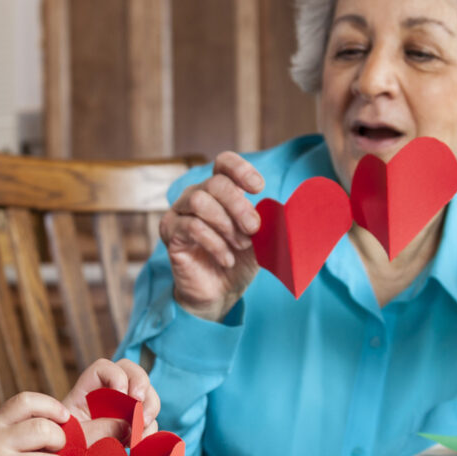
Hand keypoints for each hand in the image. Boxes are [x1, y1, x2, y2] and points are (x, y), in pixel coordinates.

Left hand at [63, 358, 160, 444]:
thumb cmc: (67, 449)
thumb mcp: (79, 438)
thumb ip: (100, 429)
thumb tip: (128, 425)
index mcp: (86, 391)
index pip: (103, 368)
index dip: (116, 375)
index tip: (121, 393)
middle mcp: (107, 395)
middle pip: (131, 372)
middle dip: (141, 384)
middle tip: (140, 402)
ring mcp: (122, 409)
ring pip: (146, 394)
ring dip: (150, 407)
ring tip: (142, 428)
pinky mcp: (133, 426)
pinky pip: (150, 420)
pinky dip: (151, 429)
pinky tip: (142, 441)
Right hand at [160, 151, 263, 321]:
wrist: (222, 292)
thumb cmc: (241, 260)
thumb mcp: (263, 238)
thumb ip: (271, 220)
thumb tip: (286, 210)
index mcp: (220, 190)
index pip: (224, 163)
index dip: (241, 170)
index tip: (259, 188)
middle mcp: (197, 195)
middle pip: (215, 183)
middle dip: (239, 206)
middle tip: (253, 228)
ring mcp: (180, 213)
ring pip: (199, 201)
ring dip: (225, 225)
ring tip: (239, 245)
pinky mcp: (171, 233)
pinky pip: (191, 227)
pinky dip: (214, 244)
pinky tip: (227, 259)